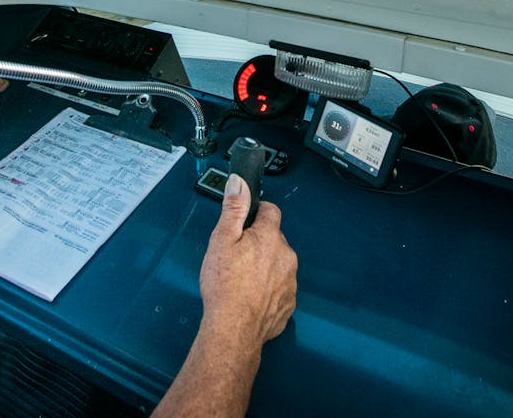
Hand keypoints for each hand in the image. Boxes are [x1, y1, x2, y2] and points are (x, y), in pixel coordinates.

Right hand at [198, 173, 296, 344]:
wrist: (234, 329)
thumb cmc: (225, 286)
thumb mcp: (221, 240)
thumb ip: (233, 209)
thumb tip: (239, 182)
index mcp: (270, 237)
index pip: (271, 211)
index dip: (256, 213)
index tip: (245, 222)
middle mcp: (286, 256)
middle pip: (275, 239)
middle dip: (259, 244)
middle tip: (237, 256)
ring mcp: (290, 282)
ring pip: (278, 265)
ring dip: (265, 267)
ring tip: (241, 280)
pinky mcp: (289, 304)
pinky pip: (280, 289)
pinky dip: (268, 290)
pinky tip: (250, 297)